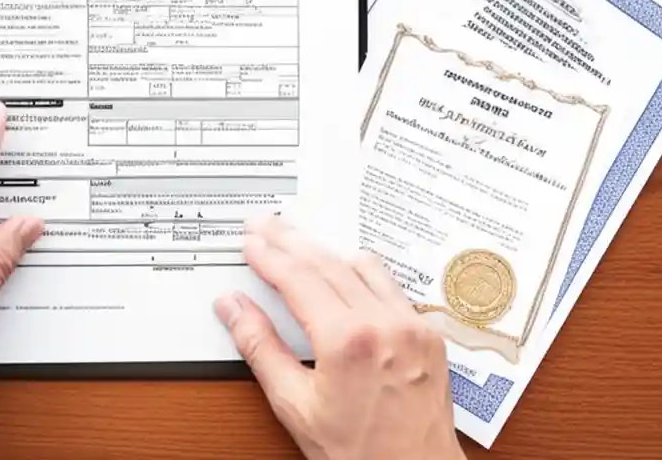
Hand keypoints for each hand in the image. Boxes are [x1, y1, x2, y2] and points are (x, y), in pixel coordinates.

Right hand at [214, 215, 464, 459]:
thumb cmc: (359, 455)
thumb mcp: (294, 405)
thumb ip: (260, 348)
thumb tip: (233, 308)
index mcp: (348, 340)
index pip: (298, 278)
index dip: (269, 255)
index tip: (250, 242)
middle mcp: (385, 324)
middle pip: (328, 262)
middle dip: (292, 240)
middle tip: (266, 225)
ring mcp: (412, 326)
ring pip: (364, 265)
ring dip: (327, 249)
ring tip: (300, 239)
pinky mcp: (429, 335)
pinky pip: (392, 285)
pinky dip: (362, 270)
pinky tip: (346, 270)